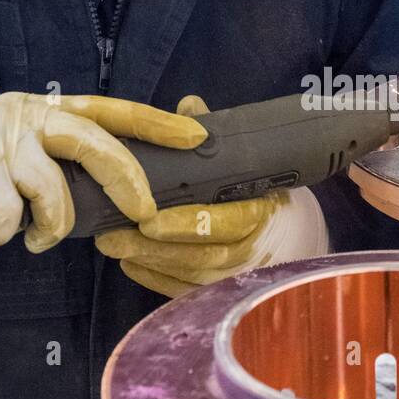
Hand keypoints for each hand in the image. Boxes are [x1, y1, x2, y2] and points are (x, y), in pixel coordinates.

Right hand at [0, 92, 205, 266]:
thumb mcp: (17, 165)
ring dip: (47, 227)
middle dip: (127, 181)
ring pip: (56, 193)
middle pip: (93, 141)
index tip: (193, 135)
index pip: (105, 109)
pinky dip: (0, 236)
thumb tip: (122, 186)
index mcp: (34, 109)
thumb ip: (60, 164)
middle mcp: (18, 113)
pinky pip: (16, 222)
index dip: (152, 122)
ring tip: (30, 236)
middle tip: (146, 212)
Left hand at [95, 93, 278, 296]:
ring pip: (190, 276)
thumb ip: (217, 138)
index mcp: (261, 211)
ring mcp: (235, 275)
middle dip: (155, 247)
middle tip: (113, 235)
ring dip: (149, 261)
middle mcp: (251, 249)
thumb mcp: (247, 163)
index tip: (150, 219)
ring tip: (112, 245)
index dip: (189, 224)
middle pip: (204, 255)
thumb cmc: (258, 192)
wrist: (286, 232)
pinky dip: (155, 278)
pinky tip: (130, 263)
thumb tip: (189, 106)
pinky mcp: (219, 291)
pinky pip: (186, 290)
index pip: (228, 222)